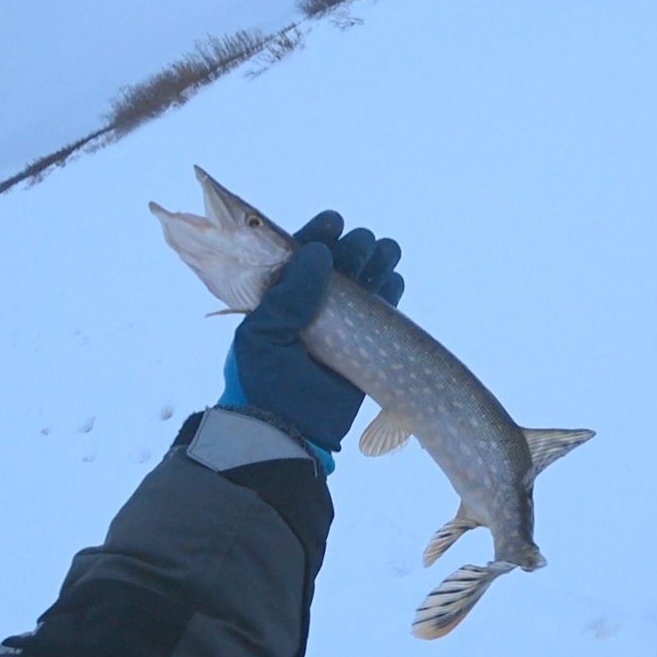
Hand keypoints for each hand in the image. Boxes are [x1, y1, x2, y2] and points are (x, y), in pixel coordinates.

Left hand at [222, 211, 403, 453]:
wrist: (286, 434)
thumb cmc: (264, 382)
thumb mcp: (263, 335)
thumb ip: (289, 294)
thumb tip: (319, 252)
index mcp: (276, 299)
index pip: (298, 256)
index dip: (317, 235)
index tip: (333, 223)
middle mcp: (307, 307)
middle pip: (336, 265)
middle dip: (352, 249)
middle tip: (363, 245)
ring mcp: (338, 326)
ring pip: (362, 283)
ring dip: (375, 263)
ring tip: (387, 252)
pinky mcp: (363, 347)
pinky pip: (381, 311)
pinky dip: (390, 292)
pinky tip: (394, 279)